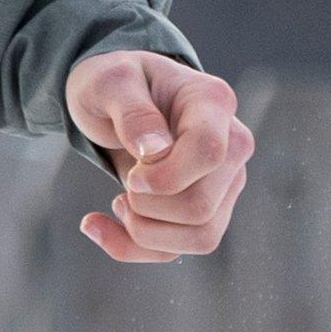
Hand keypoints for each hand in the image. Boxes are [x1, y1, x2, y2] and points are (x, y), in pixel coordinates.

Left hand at [62, 50, 252, 261]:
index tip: (130, 172)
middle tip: (124, 180)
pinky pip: (181, 249)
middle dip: (147, 205)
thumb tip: (154, 152)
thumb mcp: (109, 81)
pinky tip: (98, 224)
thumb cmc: (115, 82)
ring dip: (144, 232)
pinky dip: (133, 247)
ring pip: (201, 236)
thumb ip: (131, 110)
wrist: (118, 98)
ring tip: (118, 202)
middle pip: (200, 205)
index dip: (164, 175)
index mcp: (214, 103)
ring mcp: (225, 181)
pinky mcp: (209, 209)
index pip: (208, 153)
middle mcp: (232, 146)